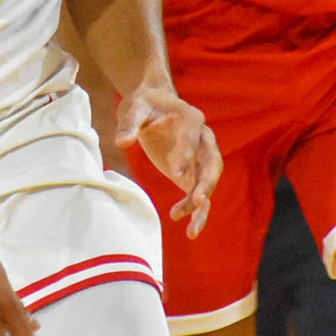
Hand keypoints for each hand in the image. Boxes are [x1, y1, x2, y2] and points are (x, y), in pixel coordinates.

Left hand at [118, 80, 221, 237]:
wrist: (152, 105)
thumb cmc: (144, 104)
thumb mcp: (134, 108)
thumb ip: (129, 124)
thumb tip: (122, 142)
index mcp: (190, 118)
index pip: (193, 138)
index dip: (187, 155)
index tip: (177, 175)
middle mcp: (202, 138)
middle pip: (213, 161)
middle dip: (207, 182)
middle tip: (198, 201)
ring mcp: (200, 157)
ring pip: (209, 180)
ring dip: (201, 202)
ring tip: (188, 225)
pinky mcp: (193, 172)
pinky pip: (199, 192)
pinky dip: (197, 211)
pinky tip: (189, 231)